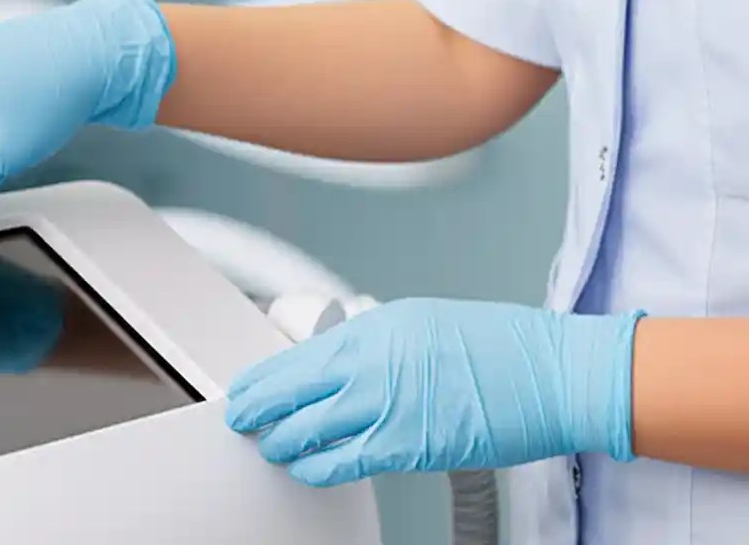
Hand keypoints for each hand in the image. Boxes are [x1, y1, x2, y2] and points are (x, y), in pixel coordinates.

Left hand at [225, 298, 643, 486]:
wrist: (553, 373)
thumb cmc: (502, 348)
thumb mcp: (421, 325)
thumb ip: (375, 345)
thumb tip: (340, 365)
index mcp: (372, 329)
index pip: (294, 355)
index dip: (262, 378)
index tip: (247, 387)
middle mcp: (370, 362)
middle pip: (288, 390)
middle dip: (256, 409)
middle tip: (241, 419)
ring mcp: (384, 403)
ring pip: (305, 428)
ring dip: (280, 441)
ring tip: (270, 446)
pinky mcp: (404, 444)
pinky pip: (341, 461)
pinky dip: (314, 467)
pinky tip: (304, 468)